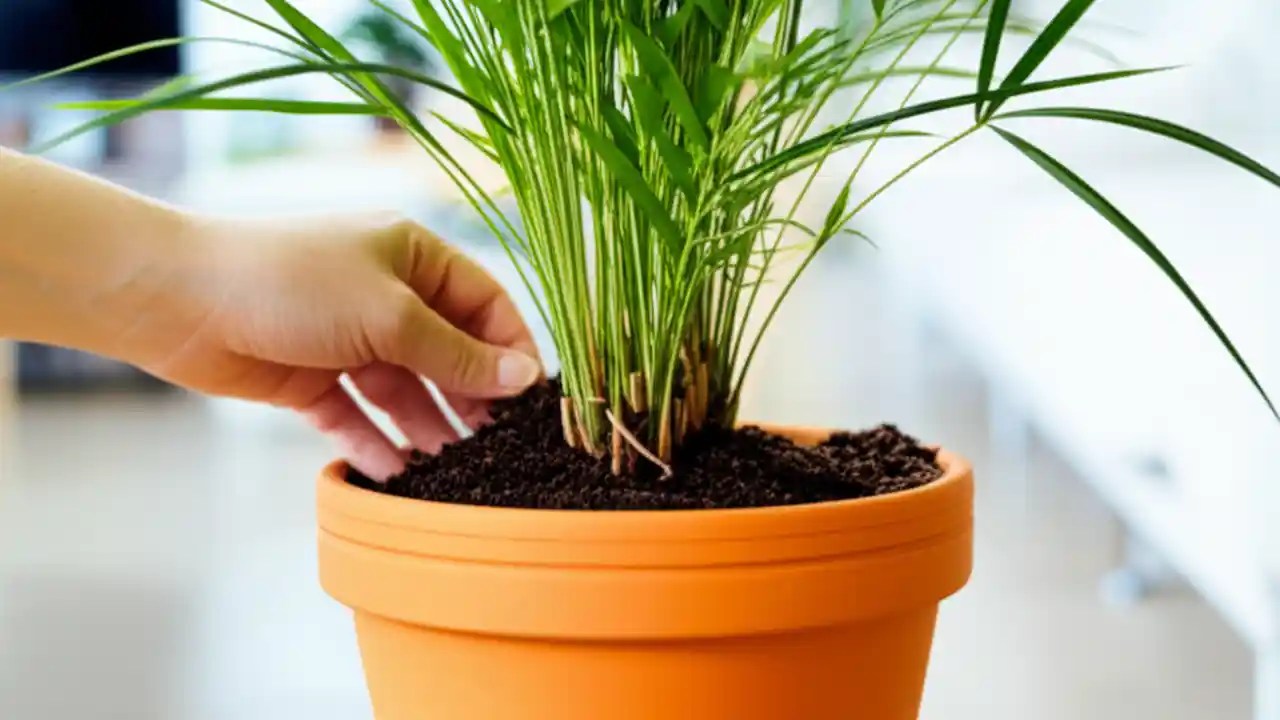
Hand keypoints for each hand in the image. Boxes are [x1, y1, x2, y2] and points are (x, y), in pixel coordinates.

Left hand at [115, 212, 540, 479]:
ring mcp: (349, 339)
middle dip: (474, 398)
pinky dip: (377, 445)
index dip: (513, 351)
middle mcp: (387, 296)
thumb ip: (458, 354)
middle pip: (449, 353)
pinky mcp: (312, 379)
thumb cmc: (291, 283)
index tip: (536, 402)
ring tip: (457, 472)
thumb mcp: (389, 315)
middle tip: (503, 447)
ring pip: (406, 391)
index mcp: (413, 257)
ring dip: (429, 428)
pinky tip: (398, 476)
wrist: (178, 299)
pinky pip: (358, 418)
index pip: (486, 305)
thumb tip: (525, 378)